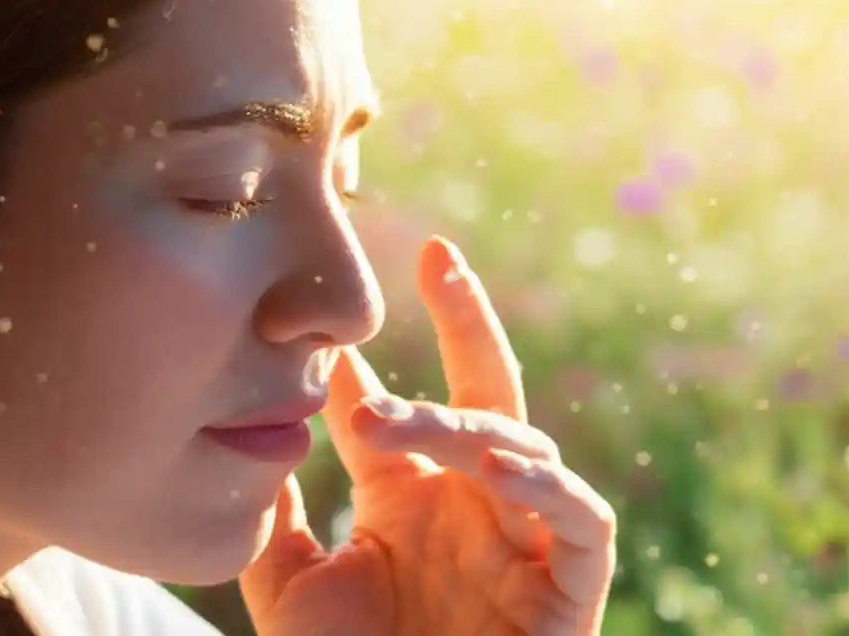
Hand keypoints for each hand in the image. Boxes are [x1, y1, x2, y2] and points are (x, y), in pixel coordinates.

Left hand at [239, 236, 615, 635]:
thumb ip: (281, 518)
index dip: (366, 367)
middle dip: (468, 319)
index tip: (327, 324)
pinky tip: (497, 465)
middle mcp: (473, 505)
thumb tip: (268, 436)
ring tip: (389, 424)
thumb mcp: (294, 592)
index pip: (401, 413)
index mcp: (413, 502)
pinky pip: (580, 521)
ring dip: (461, 427)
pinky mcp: (572, 587)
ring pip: (518, 447)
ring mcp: (524, 539)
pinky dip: (548, 487)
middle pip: (483, 392)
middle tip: (436, 256)